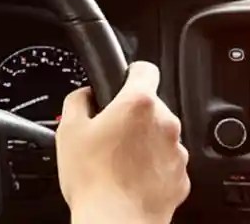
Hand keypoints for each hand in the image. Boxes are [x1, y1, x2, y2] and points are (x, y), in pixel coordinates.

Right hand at [56, 61, 189, 223]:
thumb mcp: (69, 131)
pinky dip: (152, 167)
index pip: (144, 69)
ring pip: (160, 136)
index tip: (122, 83)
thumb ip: (78, 100)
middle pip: (151, 107)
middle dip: (133, 117)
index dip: (130, 74)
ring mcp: (177, 151)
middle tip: (109, 135)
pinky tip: (131, 179)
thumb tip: (85, 96)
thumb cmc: (93, 181)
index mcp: (139, 104)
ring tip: (118, 163)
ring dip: (144, 143)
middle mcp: (165, 123)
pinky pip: (166, 163)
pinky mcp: (180, 177)